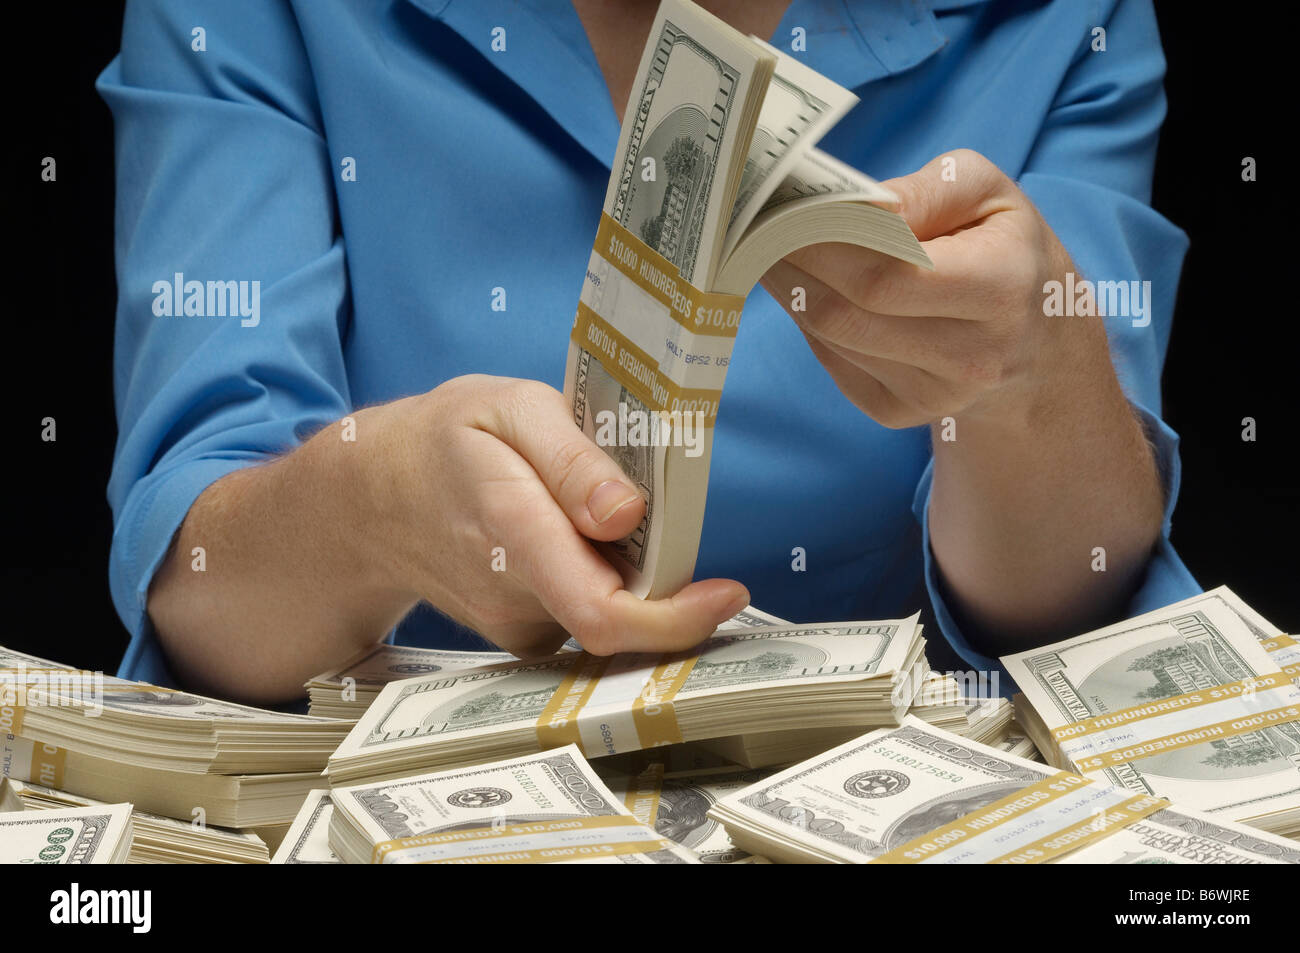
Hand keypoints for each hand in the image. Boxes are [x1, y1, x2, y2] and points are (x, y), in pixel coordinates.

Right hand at [362, 375, 748, 657]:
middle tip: (657, 508)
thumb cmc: (445, 440)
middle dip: (665, 571)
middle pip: (622, 610)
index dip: (675, 617)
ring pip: (607, 609)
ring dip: (631, 569)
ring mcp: (515, 622)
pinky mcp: (520, 633)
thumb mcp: (508, 408)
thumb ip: (571, 458)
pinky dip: (602, 577)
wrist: (372, 501)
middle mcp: (514, 594)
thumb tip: (629, 513)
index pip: (602, 611)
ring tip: (594, 508)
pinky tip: (573, 535)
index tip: (727, 593)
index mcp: (513, 529)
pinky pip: (587, 612)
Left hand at [760, 149, 1092, 429]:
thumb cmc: (1002, 245)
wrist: (1032, 334)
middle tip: (755, 224)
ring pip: (832, 337)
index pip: (890, 275)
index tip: (783, 208)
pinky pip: (833, 361)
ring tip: (769, 246)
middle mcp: (972, 356)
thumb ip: (925, 191)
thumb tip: (856, 206)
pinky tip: (808, 286)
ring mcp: (933, 395)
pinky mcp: (899, 413)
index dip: (824, 244)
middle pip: (848, 313)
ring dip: (790, 289)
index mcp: (1001, 289)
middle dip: (791, 264)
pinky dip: (810, 320)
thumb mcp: (987, 193)